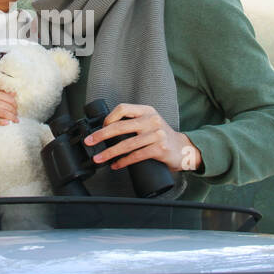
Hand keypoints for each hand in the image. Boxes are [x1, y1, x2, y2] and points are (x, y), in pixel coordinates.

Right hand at [0, 87, 17, 125]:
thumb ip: (0, 92)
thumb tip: (14, 94)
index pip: (9, 99)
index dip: (15, 104)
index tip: (16, 108)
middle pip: (8, 107)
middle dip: (15, 112)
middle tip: (17, 116)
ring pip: (4, 114)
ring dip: (12, 118)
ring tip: (16, 121)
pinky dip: (2, 122)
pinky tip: (8, 123)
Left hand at [84, 103, 202, 172]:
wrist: (184, 149)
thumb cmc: (161, 137)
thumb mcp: (150, 122)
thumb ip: (134, 122)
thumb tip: (107, 130)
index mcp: (147, 111)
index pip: (123, 108)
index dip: (109, 118)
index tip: (100, 128)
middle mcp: (152, 120)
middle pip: (120, 126)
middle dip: (101, 135)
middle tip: (90, 142)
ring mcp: (157, 135)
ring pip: (126, 144)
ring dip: (109, 153)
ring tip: (99, 158)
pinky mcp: (160, 149)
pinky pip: (136, 156)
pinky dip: (123, 162)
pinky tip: (116, 165)